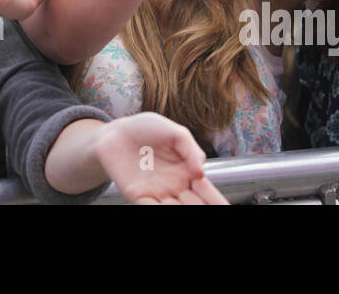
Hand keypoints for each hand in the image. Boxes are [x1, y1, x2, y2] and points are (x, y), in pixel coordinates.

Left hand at [94, 112, 227, 203]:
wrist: (116, 132)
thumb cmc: (146, 128)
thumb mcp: (175, 132)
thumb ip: (191, 149)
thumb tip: (201, 173)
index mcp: (189, 173)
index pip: (207, 193)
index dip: (215, 201)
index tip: (222, 205)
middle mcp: (176, 188)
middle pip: (194, 205)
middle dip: (200, 208)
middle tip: (207, 207)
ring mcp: (158, 194)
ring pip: (175, 209)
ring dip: (181, 209)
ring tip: (183, 203)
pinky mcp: (139, 197)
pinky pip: (151, 208)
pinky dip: (159, 210)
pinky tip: (167, 205)